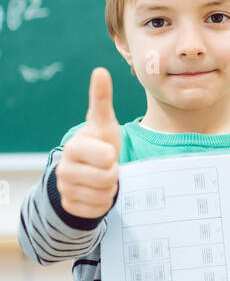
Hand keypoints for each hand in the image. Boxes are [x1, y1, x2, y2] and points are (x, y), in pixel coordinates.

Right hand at [57, 67, 121, 216]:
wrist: (89, 170)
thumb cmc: (99, 143)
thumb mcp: (103, 123)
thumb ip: (101, 99)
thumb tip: (100, 70)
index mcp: (74, 146)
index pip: (106, 157)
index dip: (111, 156)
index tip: (106, 151)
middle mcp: (65, 168)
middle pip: (107, 178)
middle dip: (113, 173)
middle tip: (106, 167)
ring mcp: (65, 188)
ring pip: (103, 196)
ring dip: (108, 188)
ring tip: (101, 177)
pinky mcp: (70, 206)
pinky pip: (97, 210)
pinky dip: (102, 203)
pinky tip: (96, 192)